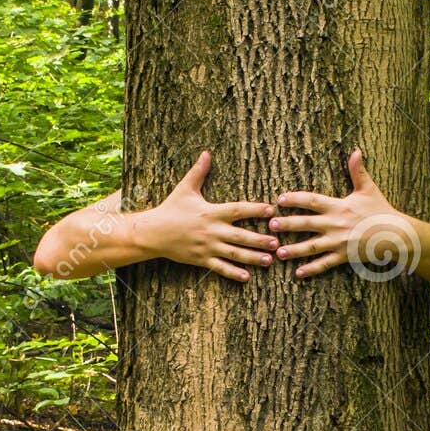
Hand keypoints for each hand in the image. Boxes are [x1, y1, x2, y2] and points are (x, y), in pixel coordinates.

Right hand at [136, 151, 277, 281]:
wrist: (153, 232)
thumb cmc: (171, 209)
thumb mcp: (185, 188)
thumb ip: (198, 172)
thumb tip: (206, 152)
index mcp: (211, 212)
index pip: (238, 210)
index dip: (255, 210)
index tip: (271, 210)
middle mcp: (212, 230)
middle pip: (240, 235)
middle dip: (259, 239)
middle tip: (277, 242)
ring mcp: (207, 246)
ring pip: (234, 254)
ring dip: (252, 258)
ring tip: (269, 260)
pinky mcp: (201, 259)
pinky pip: (220, 267)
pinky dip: (233, 273)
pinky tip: (247, 277)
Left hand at [271, 150, 416, 278]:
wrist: (396, 234)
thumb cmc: (381, 210)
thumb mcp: (369, 189)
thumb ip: (358, 171)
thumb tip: (356, 151)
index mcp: (338, 206)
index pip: (312, 200)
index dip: (295, 199)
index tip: (280, 199)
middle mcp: (335, 224)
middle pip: (306, 224)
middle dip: (287, 224)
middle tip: (270, 226)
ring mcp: (339, 241)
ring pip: (311, 246)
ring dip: (294, 250)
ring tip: (278, 253)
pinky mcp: (344, 256)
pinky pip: (325, 264)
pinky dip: (311, 269)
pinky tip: (298, 274)